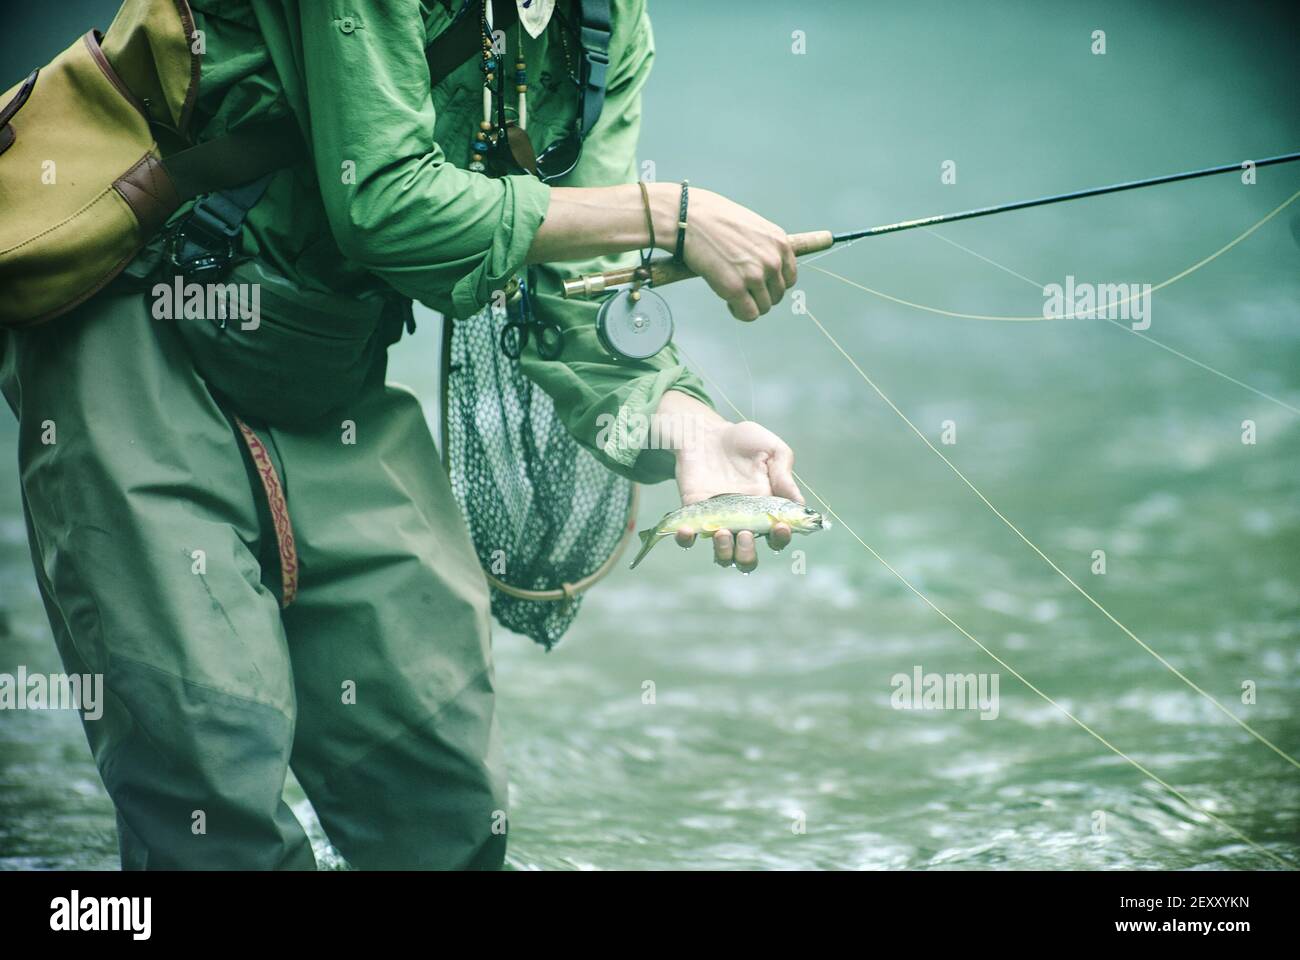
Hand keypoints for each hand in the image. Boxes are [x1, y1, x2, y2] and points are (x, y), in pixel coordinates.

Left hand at [655, 392, 801, 573]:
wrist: (706, 431)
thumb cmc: (743, 440)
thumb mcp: (772, 450)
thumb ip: (784, 475)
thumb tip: (800, 504)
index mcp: (766, 509)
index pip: (777, 537)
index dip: (781, 538)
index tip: (780, 526)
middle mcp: (743, 521)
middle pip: (748, 557)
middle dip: (749, 554)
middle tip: (747, 533)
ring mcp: (717, 521)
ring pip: (723, 555)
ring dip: (724, 552)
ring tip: (722, 533)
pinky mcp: (693, 514)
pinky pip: (688, 538)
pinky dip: (686, 540)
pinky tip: (687, 530)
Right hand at [657, 185, 796, 321]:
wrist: (689, 219)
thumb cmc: (714, 218)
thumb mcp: (753, 226)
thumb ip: (764, 247)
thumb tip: (764, 269)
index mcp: (780, 242)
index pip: (789, 277)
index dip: (772, 284)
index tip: (758, 283)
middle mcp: (772, 260)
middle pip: (777, 294)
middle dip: (760, 295)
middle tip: (742, 289)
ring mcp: (755, 276)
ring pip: (764, 307)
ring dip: (749, 305)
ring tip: (733, 293)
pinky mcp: (736, 289)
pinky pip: (749, 314)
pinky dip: (739, 312)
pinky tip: (728, 301)